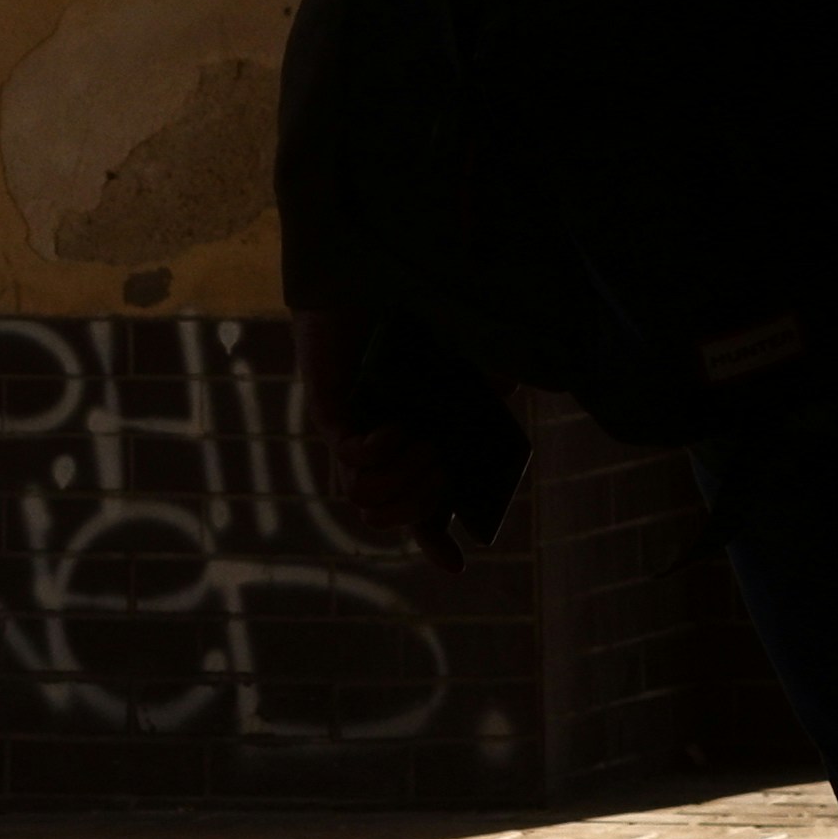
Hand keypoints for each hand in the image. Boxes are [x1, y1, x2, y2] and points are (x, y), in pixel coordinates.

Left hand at [297, 307, 501, 572]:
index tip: (456, 563)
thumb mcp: (464, 358)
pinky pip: (349, 459)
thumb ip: (489, 381)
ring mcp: (350, 434)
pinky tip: (399, 428)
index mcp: (412, 445)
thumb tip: (509, 388)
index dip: (435, 543)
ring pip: (365, 498)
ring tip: (425, 443)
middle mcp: (377, 449)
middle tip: (444, 463)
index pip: (418, 509)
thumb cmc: (416, 317)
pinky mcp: (328, 413)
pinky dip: (379, 453)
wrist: (366, 275)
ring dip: (404, 481)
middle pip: (390, 514)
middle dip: (424, 503)